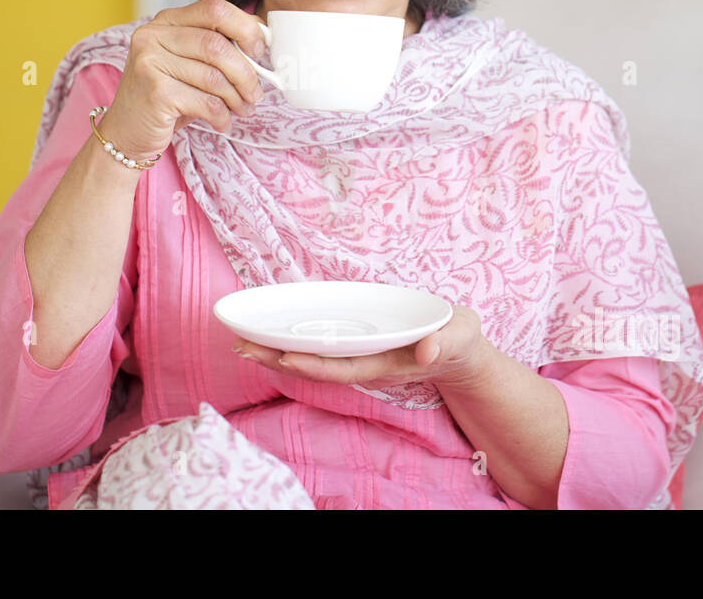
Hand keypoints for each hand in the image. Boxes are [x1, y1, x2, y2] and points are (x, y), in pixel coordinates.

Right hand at [101, 0, 268, 158]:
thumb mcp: (188, 64)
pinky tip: (223, 122)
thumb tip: (262, 43)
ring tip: (243, 110)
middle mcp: (153, 36)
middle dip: (246, 73)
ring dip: (237, 98)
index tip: (260, 50)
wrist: (126, 132)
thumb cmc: (165, 97)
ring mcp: (150, 62)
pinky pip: (206, 103)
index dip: (245, 28)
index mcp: (166, 21)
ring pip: (214, 77)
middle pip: (217, 45)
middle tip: (256, 93)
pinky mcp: (155, 93)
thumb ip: (216, 49)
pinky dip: (222, 116)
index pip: (215, 9)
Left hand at [232, 305, 492, 390]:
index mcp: (388, 363)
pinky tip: (269, 337)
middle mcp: (367, 366)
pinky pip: (319, 350)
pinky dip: (292, 345)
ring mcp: (360, 360)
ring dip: (278, 353)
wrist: (459, 354)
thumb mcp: (461, 335)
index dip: (313, 363)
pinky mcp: (357, 351)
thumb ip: (445, 341)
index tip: (283, 356)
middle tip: (241, 346)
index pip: (344, 367)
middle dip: (280, 357)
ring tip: (242, 342)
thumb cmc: (459, 340)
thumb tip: (425, 351)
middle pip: (317, 366)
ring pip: (313, 359)